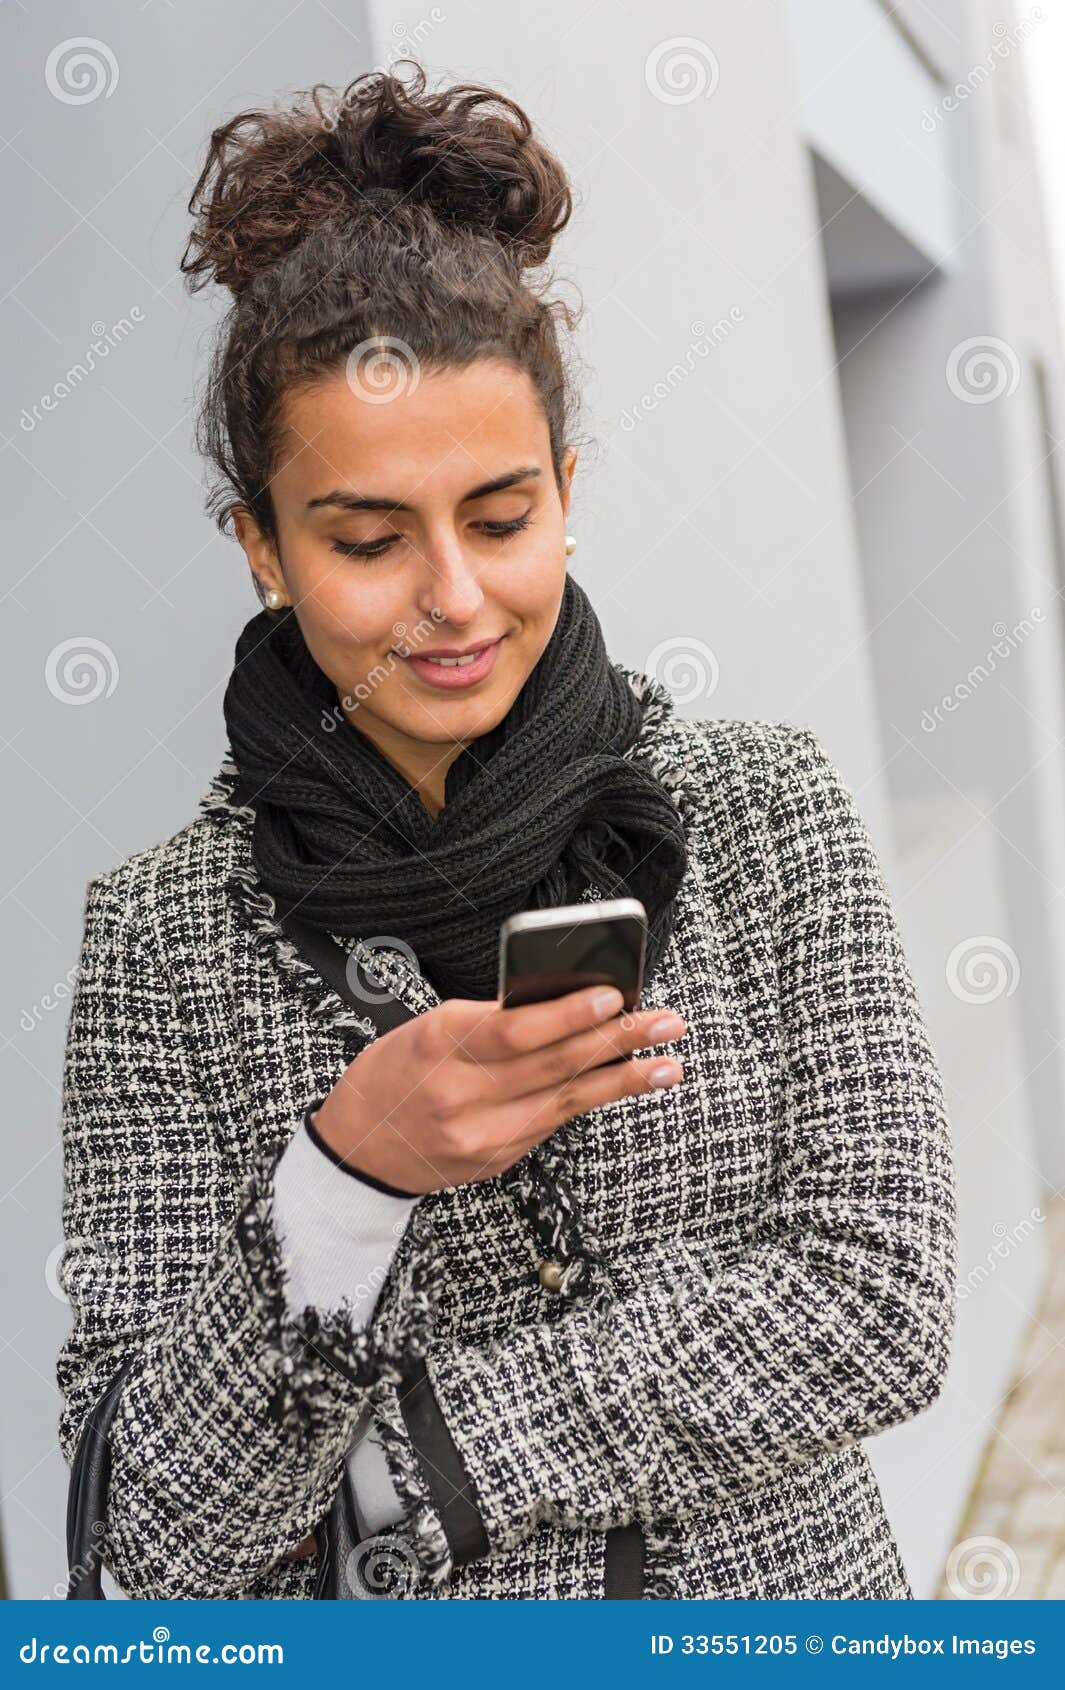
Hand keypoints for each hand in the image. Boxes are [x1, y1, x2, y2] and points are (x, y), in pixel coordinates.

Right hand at [311, 985, 686, 1194]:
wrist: (358, 1147)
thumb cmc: (396, 1072)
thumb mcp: (430, 1028)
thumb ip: (492, 1019)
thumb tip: (567, 1001)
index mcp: (438, 1045)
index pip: (513, 1029)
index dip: (568, 1014)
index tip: (614, 995)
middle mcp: (460, 1094)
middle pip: (552, 1065)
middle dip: (617, 1040)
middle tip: (664, 1022)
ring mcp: (481, 1134)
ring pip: (566, 1100)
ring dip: (624, 1079)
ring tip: (667, 1062)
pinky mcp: (497, 1159)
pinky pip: (554, 1122)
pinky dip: (594, 1099)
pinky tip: (627, 1084)